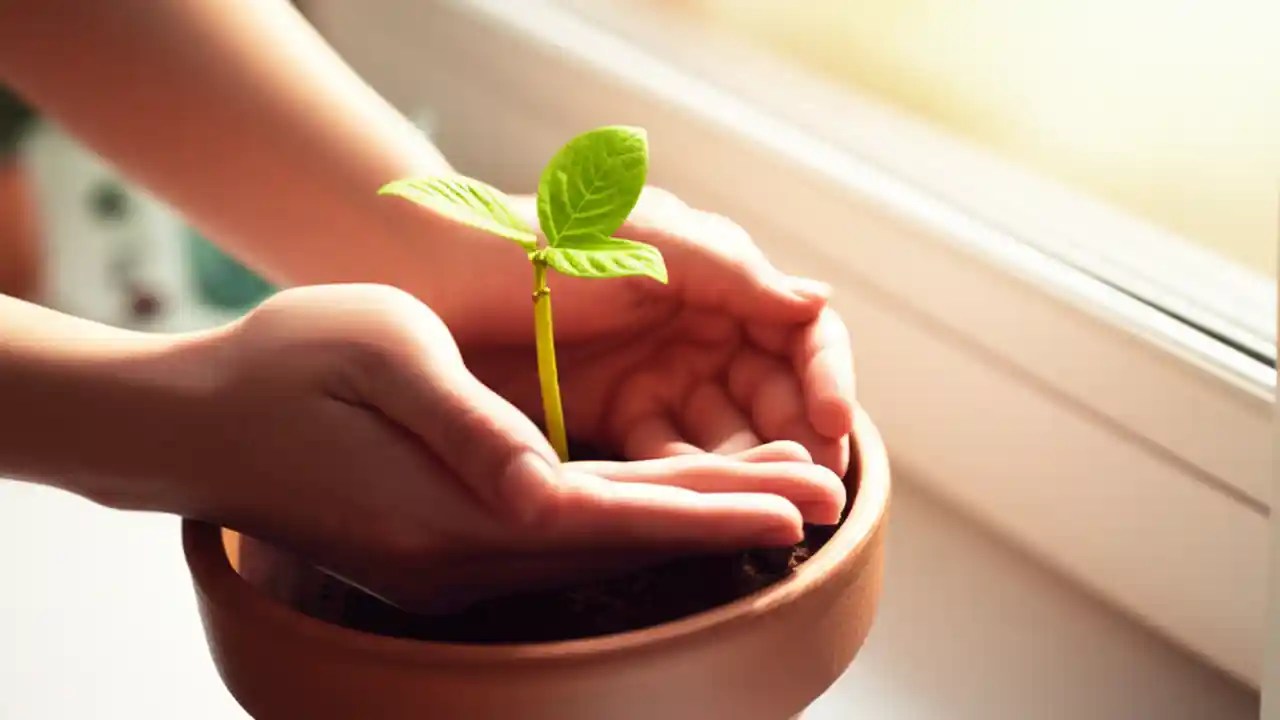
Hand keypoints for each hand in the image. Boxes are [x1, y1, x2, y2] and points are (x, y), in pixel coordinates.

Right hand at [187, 284, 843, 609]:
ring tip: (770, 498)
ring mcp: (452, 565)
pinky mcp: (441, 552)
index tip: (797, 505)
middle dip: (723, 518)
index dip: (713, 512)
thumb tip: (550, 487)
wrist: (197, 422)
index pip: (616, 519)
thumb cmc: (286, 366)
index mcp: (458, 512)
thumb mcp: (383, 357)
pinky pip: (558, 539)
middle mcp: (465, 557)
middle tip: (819, 501)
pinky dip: (627, 520)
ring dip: (686, 519)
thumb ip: (474, 429)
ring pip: (599, 543)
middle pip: (624, 540)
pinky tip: (664, 504)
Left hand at [463, 188, 856, 473]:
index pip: (798, 331)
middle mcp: (698, 328)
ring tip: (775, 504)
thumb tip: (818, 303)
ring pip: (730, 432)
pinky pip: (670, 455)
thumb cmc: (539, 240)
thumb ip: (729, 272)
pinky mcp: (618, 418)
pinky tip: (699, 501)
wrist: (436, 276)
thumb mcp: (642, 242)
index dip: (826, 375)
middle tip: (817, 486)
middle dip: (801, 436)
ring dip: (755, 467)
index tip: (832, 423)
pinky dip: (687, 478)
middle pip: (774, 391)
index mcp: (716, 277)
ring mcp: (659, 375)